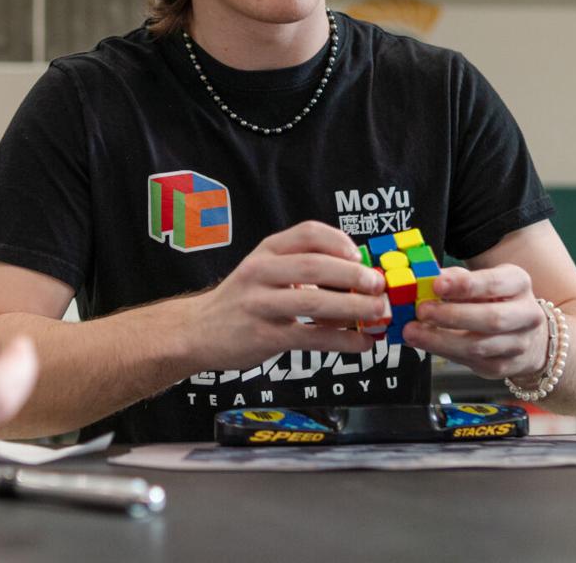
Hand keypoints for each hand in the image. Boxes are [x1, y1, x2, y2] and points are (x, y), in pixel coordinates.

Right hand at [186, 221, 387, 369]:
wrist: (197, 331)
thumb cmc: (242, 300)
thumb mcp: (264, 271)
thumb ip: (301, 269)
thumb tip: (358, 277)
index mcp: (267, 251)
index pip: (308, 233)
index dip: (340, 241)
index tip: (362, 256)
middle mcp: (261, 272)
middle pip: (315, 265)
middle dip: (354, 275)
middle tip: (379, 285)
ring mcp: (260, 304)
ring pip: (314, 302)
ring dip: (354, 308)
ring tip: (378, 313)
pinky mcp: (264, 335)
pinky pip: (311, 337)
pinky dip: (343, 340)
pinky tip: (362, 343)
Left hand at [403, 264, 547, 380]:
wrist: (523, 332)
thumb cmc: (494, 299)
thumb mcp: (480, 280)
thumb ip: (455, 278)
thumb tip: (424, 280)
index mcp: (518, 284)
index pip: (494, 283)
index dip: (464, 285)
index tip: (437, 285)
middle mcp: (526, 315)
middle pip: (491, 319)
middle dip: (451, 316)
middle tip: (421, 311)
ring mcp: (518, 344)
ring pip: (479, 346)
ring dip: (440, 340)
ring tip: (413, 332)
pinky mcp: (504, 366)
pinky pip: (471, 362)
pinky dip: (443, 352)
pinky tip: (424, 343)